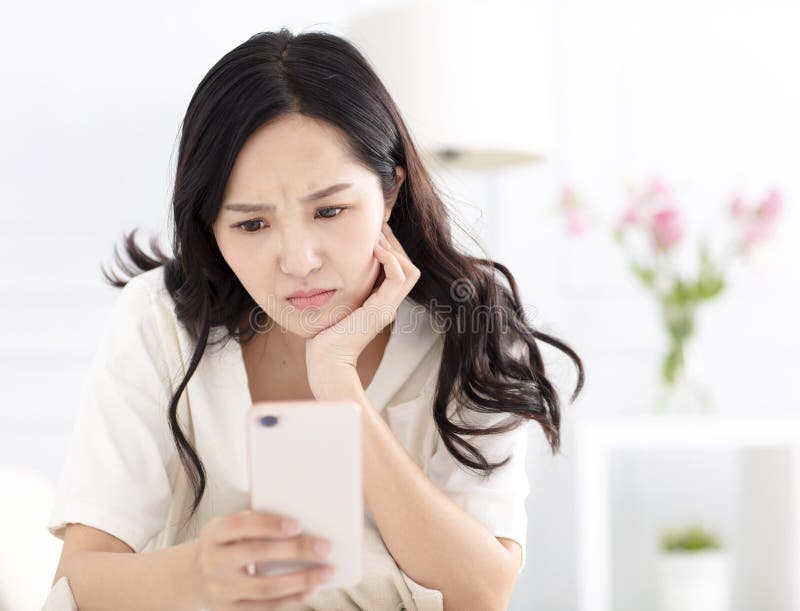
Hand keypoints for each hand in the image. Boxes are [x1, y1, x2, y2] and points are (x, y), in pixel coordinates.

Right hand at [192, 509, 333, 609]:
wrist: (195, 578)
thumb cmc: (227, 544)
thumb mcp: (231, 527)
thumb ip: (257, 521)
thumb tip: (302, 522)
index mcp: (214, 533)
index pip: (241, 525)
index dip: (269, 524)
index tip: (298, 525)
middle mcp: (214, 561)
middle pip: (257, 554)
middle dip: (295, 550)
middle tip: (325, 547)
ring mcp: (220, 590)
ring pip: (265, 587)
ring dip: (301, 580)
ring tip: (326, 572)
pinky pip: (265, 608)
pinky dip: (291, 598)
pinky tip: (310, 588)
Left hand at [305, 222, 420, 395]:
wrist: (326, 360)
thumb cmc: (325, 335)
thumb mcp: (336, 304)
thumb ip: (341, 289)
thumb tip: (330, 268)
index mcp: (381, 303)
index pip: (400, 269)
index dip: (391, 248)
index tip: (373, 233)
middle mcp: (389, 304)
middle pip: (409, 266)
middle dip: (394, 243)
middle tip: (377, 227)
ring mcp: (388, 308)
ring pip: (409, 269)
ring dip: (394, 248)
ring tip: (376, 237)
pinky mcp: (381, 310)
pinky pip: (398, 277)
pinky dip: (390, 259)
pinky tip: (374, 250)